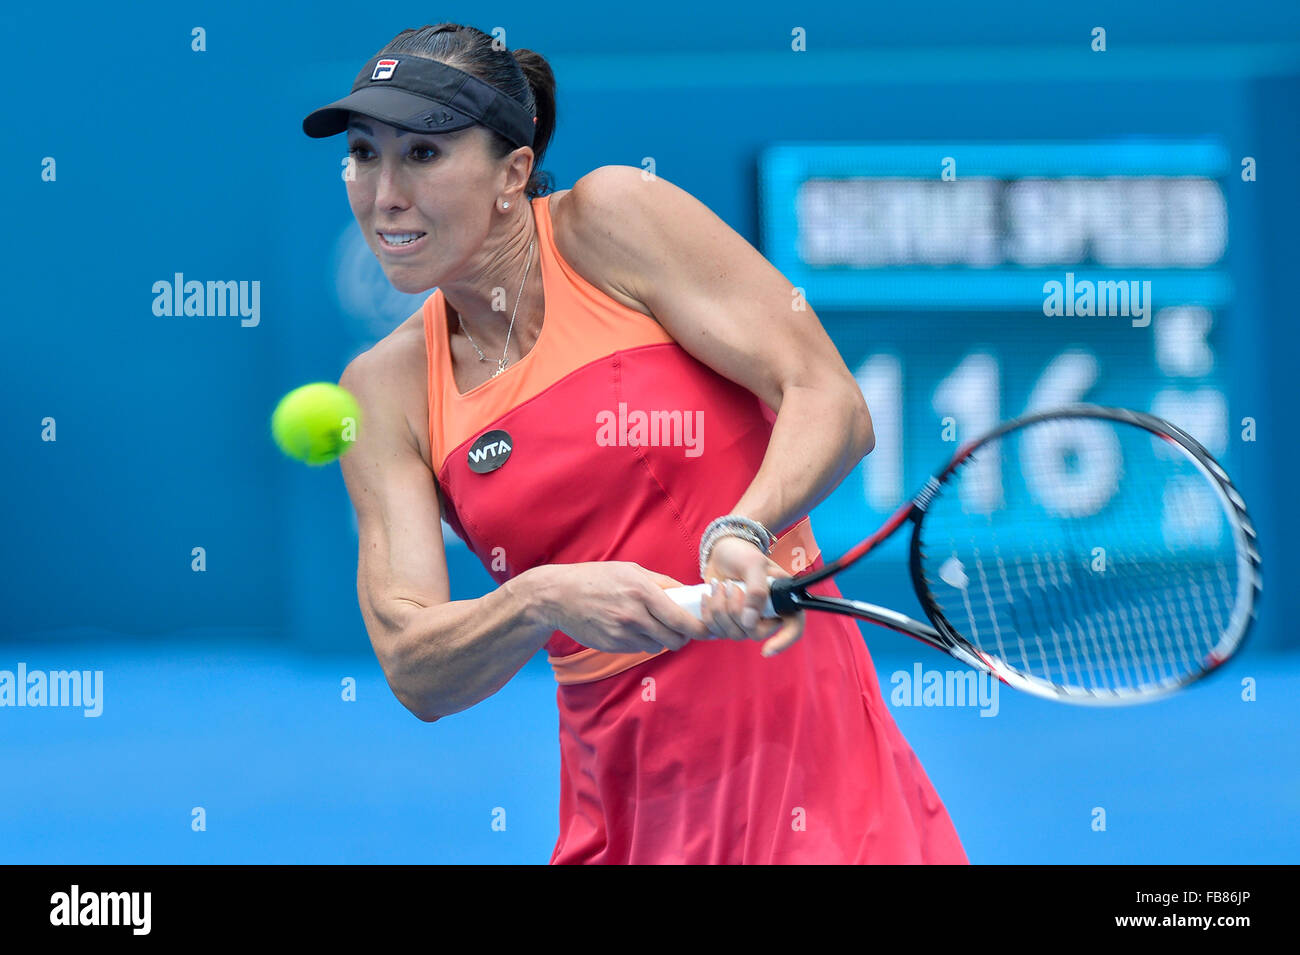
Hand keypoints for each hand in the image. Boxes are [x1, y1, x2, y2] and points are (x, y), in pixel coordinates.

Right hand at [527, 561, 712, 654]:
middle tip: (680, 628)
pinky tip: (630, 627)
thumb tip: (688, 592)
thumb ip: (662, 582)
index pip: (681, 620)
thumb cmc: (597, 578)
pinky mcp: (612, 646)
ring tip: (649, 623)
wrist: (559, 596)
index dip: (698, 629)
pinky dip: (641, 641)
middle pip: (674, 639)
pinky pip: (638, 648)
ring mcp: (622, 633)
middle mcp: (634, 616)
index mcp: (643, 593)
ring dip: (660, 638)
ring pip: (657, 646)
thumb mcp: (631, 570)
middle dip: (682, 636)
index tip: (706, 629)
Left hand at [700, 536, 806, 656]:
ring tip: (718, 586)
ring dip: (720, 610)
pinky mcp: (728, 622)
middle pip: (755, 633)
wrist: (722, 551)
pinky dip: (709, 615)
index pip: (793, 628)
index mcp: (783, 600)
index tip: (766, 650)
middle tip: (730, 587)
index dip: (783, 642)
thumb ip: (756, 590)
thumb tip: (750, 621)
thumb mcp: (754, 564)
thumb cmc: (743, 554)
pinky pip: (717, 631)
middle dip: (736, 612)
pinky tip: (708, 596)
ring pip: (734, 633)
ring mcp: (747, 620)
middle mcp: (768, 614)